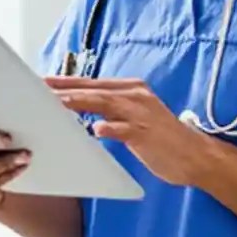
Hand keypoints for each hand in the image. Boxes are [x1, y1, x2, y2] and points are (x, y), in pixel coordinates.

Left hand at [46, 76, 216, 186]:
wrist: (196, 155)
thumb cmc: (162, 138)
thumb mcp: (135, 117)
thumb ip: (111, 110)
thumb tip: (80, 109)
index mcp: (131, 89)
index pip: (92, 83)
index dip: (67, 82)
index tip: (43, 81)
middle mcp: (135, 95)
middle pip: (93, 90)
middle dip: (65, 89)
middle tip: (39, 88)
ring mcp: (142, 113)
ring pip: (104, 103)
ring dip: (79, 101)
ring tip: (57, 102)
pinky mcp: (147, 133)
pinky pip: (125, 129)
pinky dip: (110, 128)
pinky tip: (97, 129)